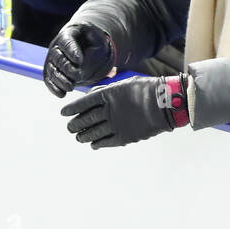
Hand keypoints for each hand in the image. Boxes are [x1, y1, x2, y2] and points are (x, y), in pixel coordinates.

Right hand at [43, 23, 115, 97]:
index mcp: (68, 34)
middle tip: (78, 76)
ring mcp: (52, 58)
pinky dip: (53, 87)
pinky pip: (48, 79)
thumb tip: (93, 64)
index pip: (67, 42)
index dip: (72, 51)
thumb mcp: (98, 39)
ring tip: (71, 87)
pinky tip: (62, 94)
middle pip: (58, 57)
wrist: (85, 45)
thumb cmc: (92, 41)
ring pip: (52, 70)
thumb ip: (97, 49)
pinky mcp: (50, 70)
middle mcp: (56, 46)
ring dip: (60, 80)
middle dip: (67, 68)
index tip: (79, 60)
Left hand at [61, 74, 189, 149]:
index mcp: (107, 95)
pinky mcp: (124, 137)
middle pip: (85, 119)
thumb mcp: (125, 83)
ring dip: (83, 136)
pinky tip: (93, 145)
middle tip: (70, 128)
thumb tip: (92, 94)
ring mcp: (115, 125)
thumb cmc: (147, 89)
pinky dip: (98, 144)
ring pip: (93, 133)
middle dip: (75, 125)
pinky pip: (106, 142)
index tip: (64, 113)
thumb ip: (107, 90)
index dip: (71, 109)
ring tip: (78, 138)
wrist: (165, 103)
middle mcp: (108, 110)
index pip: (82, 103)